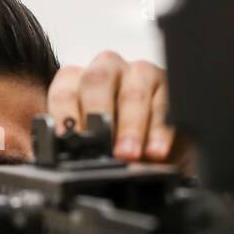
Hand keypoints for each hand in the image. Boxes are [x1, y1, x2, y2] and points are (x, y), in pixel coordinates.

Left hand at [48, 51, 174, 161]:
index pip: (65, 89)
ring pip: (133, 93)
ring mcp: (141, 76)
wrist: (156, 157)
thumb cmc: (115, 149)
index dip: (64, 113)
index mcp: (78, 81)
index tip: (66, 137)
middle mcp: (108, 71)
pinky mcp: (171, 89)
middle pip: (97, 81)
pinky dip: (160, 131)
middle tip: (101, 147)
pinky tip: (156, 151)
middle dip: (99, 115)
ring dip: (130, 127)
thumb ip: (75, 152)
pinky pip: (166, 106)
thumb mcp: (91, 152)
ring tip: (129, 154)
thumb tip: (63, 162)